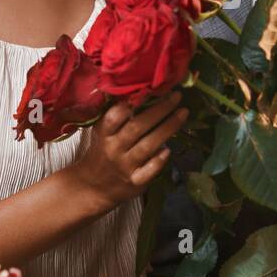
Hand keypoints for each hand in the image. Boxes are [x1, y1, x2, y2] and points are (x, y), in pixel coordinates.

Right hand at [70, 93, 188, 207]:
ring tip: (183, 113)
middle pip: (137, 127)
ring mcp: (124, 166)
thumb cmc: (102, 152)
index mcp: (104, 133)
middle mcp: (114, 148)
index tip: (150, 88)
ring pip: (147, 146)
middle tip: (177, 96)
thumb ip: (116, 115)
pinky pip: (148, 171)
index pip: (114, 116)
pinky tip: (169, 150)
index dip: (131, 103)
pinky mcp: (134, 182)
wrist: (93, 187)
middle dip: (159, 110)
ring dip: (167, 128)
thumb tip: (141, 89)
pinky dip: (158, 161)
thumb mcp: (102, 132)